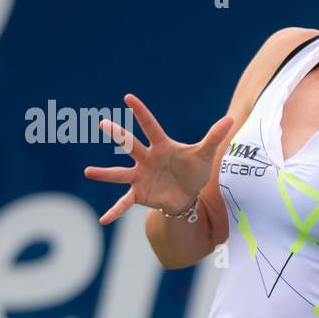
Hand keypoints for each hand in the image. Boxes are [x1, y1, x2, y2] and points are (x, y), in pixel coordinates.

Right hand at [83, 94, 232, 224]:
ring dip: (104, 173)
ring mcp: (140, 176)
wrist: (188, 195)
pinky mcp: (139, 194)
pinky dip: (114, 211)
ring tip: (88, 171)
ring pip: (119, 173)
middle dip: (119, 135)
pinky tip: (103, 220)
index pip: (150, 126)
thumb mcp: (204, 154)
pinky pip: (124, 203)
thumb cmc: (193, 170)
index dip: (141, 112)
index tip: (128, 97)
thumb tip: (231, 118)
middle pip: (131, 145)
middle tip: (104, 123)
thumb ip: (214, 137)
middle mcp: (146, 159)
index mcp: (161, 146)